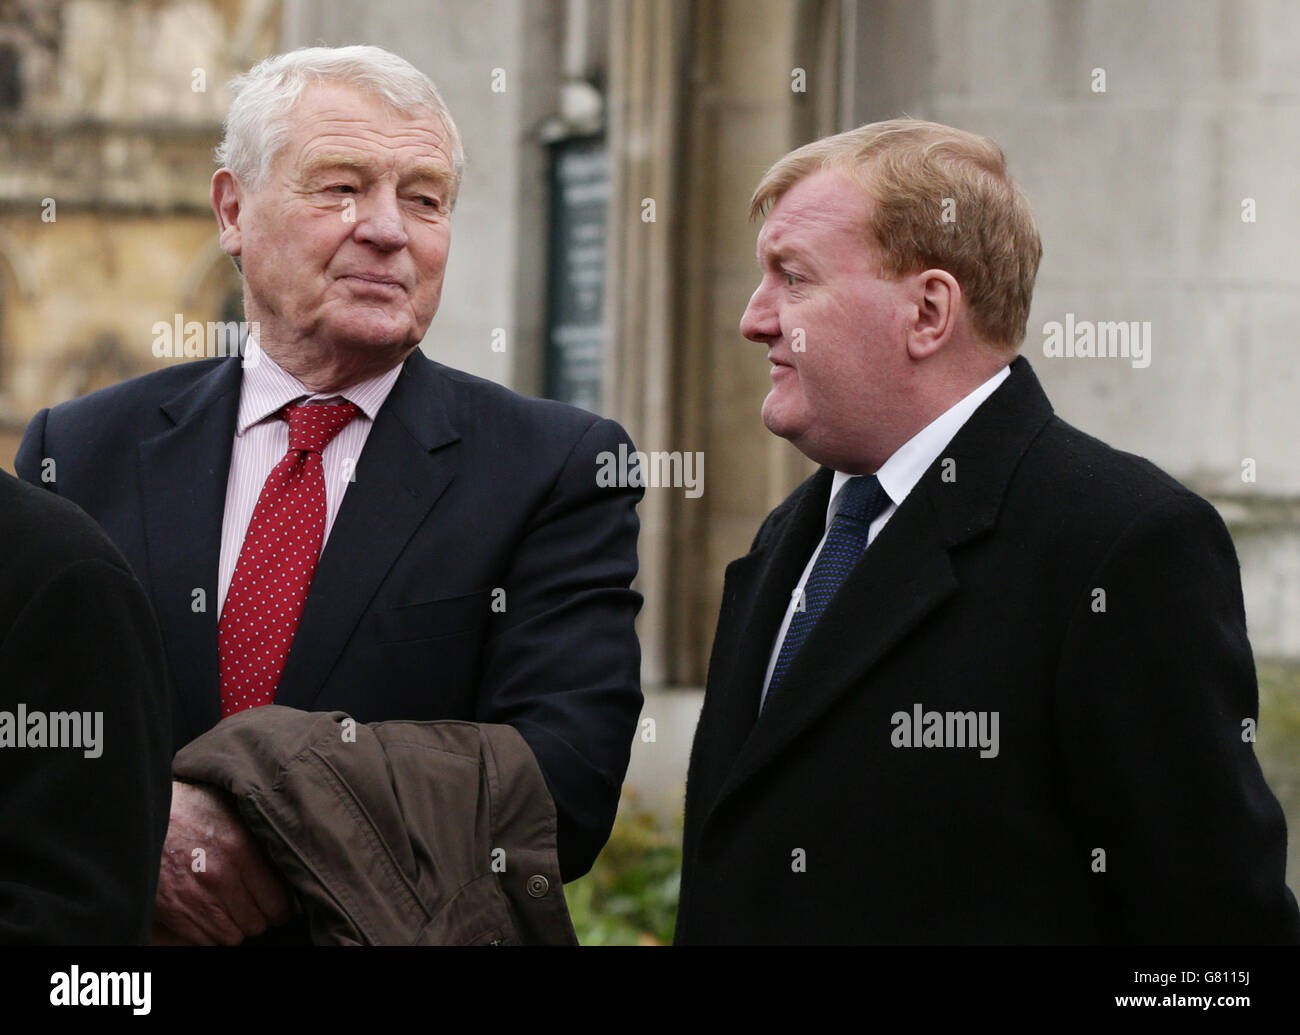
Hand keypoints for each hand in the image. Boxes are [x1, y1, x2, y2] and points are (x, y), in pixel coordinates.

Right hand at [154, 780, 291, 944]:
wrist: (140, 816)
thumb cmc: (189, 809)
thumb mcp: (231, 812)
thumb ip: (257, 840)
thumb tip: (281, 862)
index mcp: (241, 850)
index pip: (277, 901)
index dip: (282, 909)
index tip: (280, 909)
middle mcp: (220, 879)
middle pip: (256, 923)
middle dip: (259, 918)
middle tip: (256, 909)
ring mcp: (194, 898)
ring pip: (231, 936)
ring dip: (235, 928)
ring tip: (233, 914)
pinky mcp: (172, 912)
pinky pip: (203, 941)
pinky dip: (210, 934)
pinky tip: (211, 917)